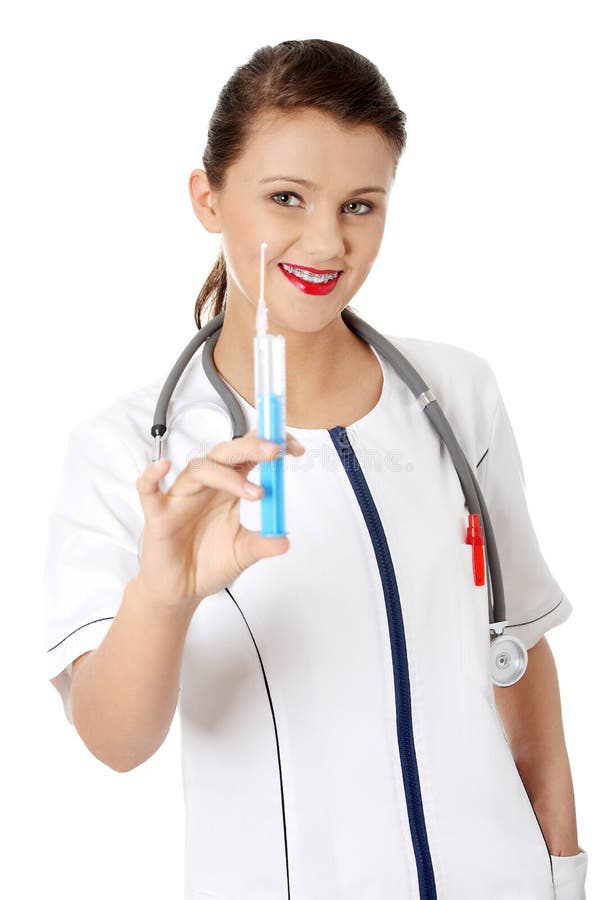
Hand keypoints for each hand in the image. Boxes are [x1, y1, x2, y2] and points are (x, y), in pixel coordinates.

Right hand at [134, 429, 304, 612]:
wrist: (180, 590)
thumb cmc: (207, 564)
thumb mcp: (243, 553)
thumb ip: (262, 544)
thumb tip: (284, 540)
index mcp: (230, 488)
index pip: (250, 454)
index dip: (271, 446)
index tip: (294, 449)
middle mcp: (207, 486)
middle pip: (227, 452)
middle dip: (252, 447)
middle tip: (276, 451)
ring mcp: (182, 496)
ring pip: (200, 468)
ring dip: (227, 475)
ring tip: (254, 494)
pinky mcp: (158, 514)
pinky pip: (149, 489)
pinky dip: (152, 476)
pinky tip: (162, 467)